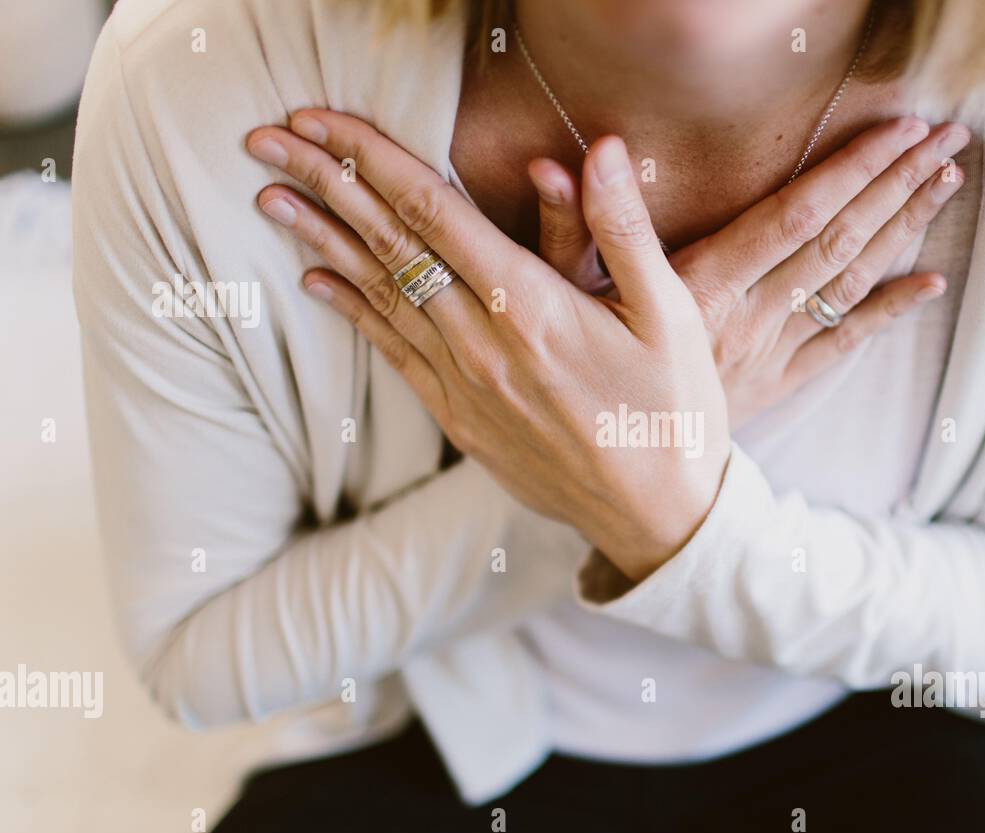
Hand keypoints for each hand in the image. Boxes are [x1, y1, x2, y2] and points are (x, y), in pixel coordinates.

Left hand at [247, 113, 728, 581]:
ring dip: (321, 240)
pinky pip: (393, 354)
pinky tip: (316, 282)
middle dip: (324, 183)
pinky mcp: (462, 421)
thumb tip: (600, 149)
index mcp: (531, 307)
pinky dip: (352, 311)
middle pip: (389, 246)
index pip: (433, 212)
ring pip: (379, 296)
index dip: (371, 157)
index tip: (320, 118)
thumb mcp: (672, 315)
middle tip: (266, 138)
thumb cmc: (675, 412)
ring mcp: (465, 387)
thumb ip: (625, 230)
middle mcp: (483, 344)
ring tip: (271, 197)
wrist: (658, 519)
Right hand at [526, 117, 969, 426]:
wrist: (613, 472)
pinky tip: (929, 282)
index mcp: (703, 289)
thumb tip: (575, 159)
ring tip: (945, 181)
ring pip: (847, 285)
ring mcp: (768, 353)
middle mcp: (747, 318)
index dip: (851, 170)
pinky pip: (841, 345)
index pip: (793, 217)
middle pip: (836, 243)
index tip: (900, 129)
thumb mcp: (564, 299)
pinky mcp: (776, 382)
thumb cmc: (583, 374)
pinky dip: (886, 313)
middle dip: (895, 185)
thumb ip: (572, 228)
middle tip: (949, 137)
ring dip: (900, 231)